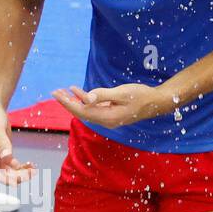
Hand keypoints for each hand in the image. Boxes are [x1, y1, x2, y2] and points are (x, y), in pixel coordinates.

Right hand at [0, 98, 36, 185]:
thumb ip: (2, 144)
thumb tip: (7, 159)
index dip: (3, 179)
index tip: (15, 182)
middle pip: (1, 173)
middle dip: (15, 176)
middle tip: (29, 175)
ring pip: (7, 170)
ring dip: (20, 173)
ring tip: (33, 171)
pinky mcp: (3, 151)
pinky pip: (12, 163)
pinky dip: (21, 166)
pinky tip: (31, 165)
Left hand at [51, 83, 168, 127]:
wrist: (158, 102)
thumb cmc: (141, 95)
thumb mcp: (122, 93)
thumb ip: (103, 95)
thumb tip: (86, 98)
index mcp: (108, 117)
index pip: (81, 111)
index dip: (67, 103)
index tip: (56, 94)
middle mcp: (106, 121)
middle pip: (81, 112)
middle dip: (67, 102)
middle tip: (54, 92)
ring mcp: (109, 118)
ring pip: (87, 110)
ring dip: (75, 100)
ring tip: (62, 91)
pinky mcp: (112, 113)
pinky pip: (94, 108)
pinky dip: (85, 100)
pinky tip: (77, 91)